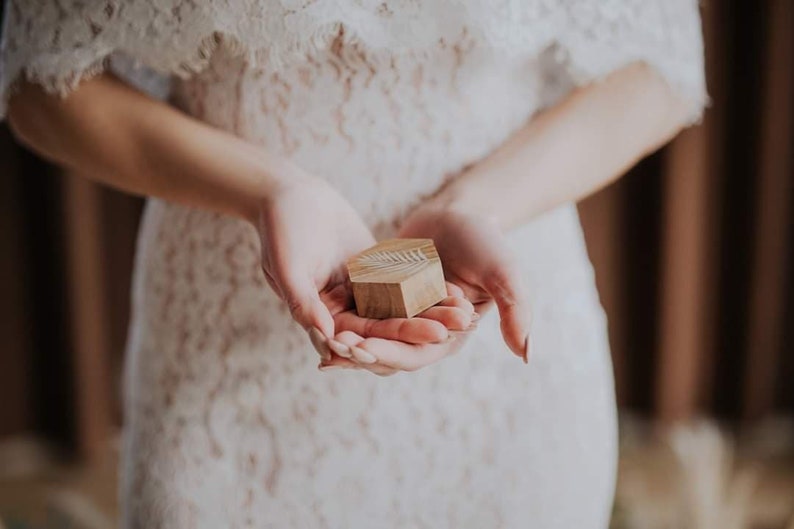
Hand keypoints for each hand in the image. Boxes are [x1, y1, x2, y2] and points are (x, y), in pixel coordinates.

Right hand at [255, 167, 473, 360]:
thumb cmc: (281, 228)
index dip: (390, 341)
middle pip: (383, 326)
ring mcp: (359, 291)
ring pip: (397, 307)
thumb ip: (304, 303)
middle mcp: (341, 310)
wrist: (289, 194)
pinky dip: (425, 286)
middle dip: (418, 327)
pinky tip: (453, 288)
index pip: (357, 338)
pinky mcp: (373, 272)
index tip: (424, 342)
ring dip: (428, 311)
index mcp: (319, 317)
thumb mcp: (288, 266)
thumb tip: (327, 339)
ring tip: (462, 312)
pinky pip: (401, 282)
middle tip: (453, 328)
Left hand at [318, 203, 528, 375]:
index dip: (389, 354)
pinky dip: (340, 315)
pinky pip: (357, 311)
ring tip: (319, 338)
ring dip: (345, 340)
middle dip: (360, 353)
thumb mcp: (503, 273)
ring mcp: (400, 316)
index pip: (415, 355)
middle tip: (332, 349)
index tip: (362, 348)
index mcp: (449, 337)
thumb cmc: (486, 241)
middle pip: (386, 351)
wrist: (460, 212)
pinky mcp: (383, 298)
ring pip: (367, 336)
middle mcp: (422, 333)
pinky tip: (315, 312)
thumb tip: (526, 353)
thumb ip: (516, 309)